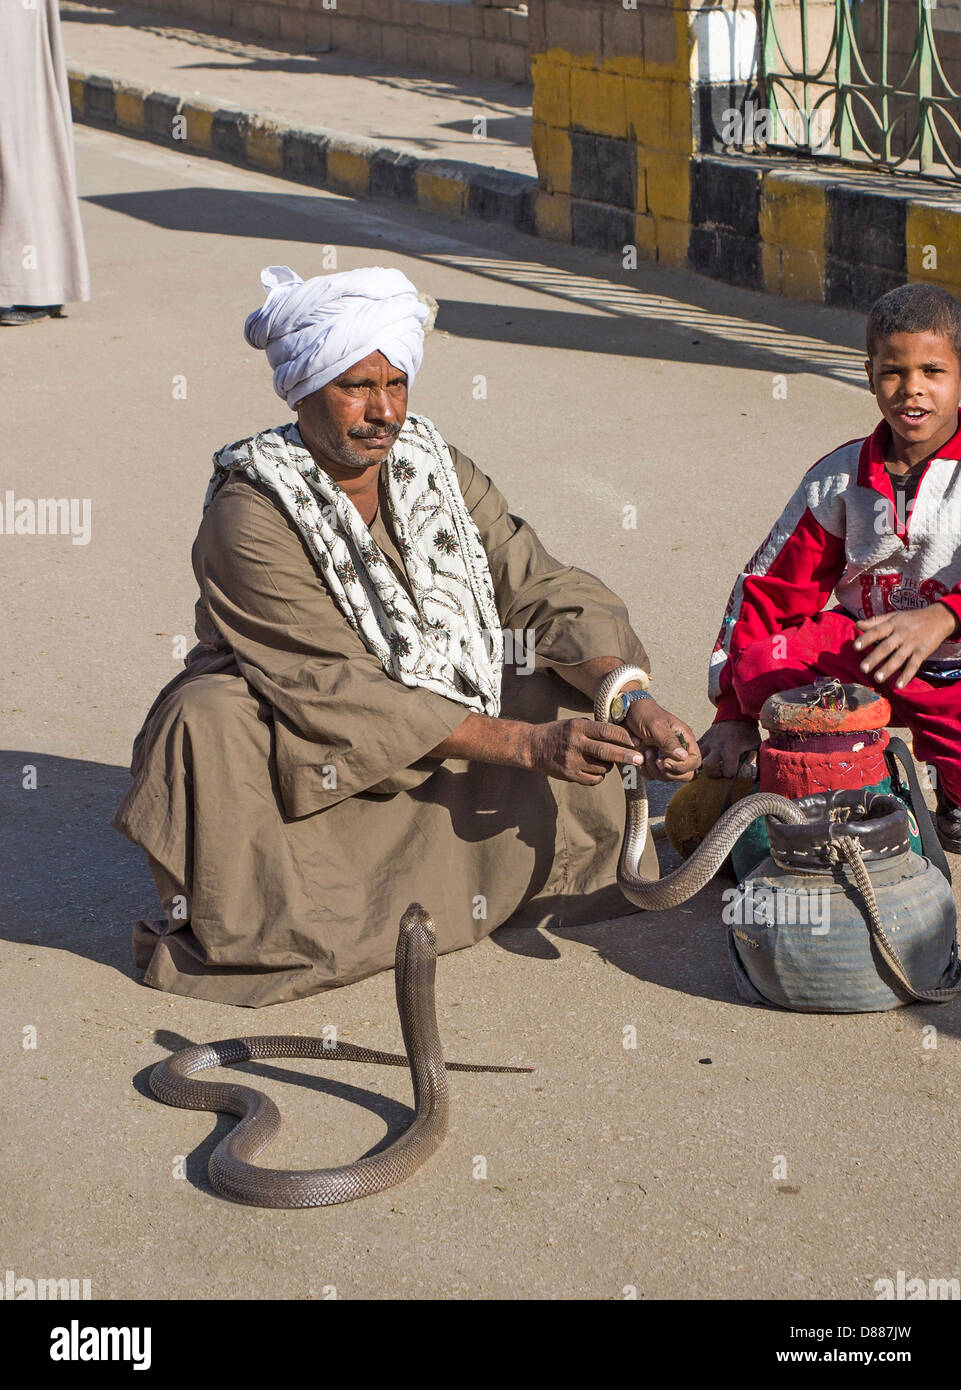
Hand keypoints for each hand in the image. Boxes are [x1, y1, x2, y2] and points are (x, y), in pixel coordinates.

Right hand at [527, 718, 645, 783]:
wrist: (534, 747)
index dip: (624, 737)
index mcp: (578, 728)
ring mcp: (572, 762)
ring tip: (602, 759)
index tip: (637, 742)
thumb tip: (624, 738)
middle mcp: (575, 744)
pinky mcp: (569, 775)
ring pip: (602, 767)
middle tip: (640, 760)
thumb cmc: (560, 733)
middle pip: (606, 752)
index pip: (606, 731)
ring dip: (609, 765)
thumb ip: (596, 730)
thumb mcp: (575, 724)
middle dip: (626, 756)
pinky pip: (594, 779)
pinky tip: (594, 768)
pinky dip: (599, 775)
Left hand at [623, 701, 700, 782]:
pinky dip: (646, 771)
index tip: (665, 761)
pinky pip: (655, 776)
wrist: (627, 712)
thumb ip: (669, 741)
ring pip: (669, 777)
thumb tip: (683, 756)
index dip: (682, 766)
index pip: (695, 761)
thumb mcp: (656, 725)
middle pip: (685, 773)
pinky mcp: (655, 762)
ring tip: (645, 752)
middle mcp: (679, 749)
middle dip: (669, 772)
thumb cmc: (644, 713)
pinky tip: (640, 758)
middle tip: (655, 760)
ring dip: (655, 771)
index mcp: (684, 738)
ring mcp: (667, 757)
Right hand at [698, 720, 759, 778]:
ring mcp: (708, 742)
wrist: (736, 713)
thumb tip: (748, 771)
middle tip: (720, 771)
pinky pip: (696, 750)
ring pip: (698, 759)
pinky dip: (699, 755)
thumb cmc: (747, 731)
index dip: (731, 774)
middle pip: (708, 767)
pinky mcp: (703, 738)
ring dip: (704, 764)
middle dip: (714, 773)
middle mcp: (718, 747)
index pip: (728, 772)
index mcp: (731, 750)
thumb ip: (751, 759)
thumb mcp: (755, 745)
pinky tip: (705, 757)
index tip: (734, 771)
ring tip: (712, 765)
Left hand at [854, 604, 958, 688]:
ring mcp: (912, 644)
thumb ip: (875, 621)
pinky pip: (913, 665)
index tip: (855, 647)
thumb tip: (857, 624)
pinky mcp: (922, 652)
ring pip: (899, 658)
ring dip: (888, 669)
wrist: (939, 618)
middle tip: (863, 668)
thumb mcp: (894, 616)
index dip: (866, 639)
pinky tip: (898, 685)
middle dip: (874, 658)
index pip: (877, 631)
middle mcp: (901, 634)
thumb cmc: (912, 618)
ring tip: (877, 678)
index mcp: (892, 624)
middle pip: (886, 647)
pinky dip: (906, 676)